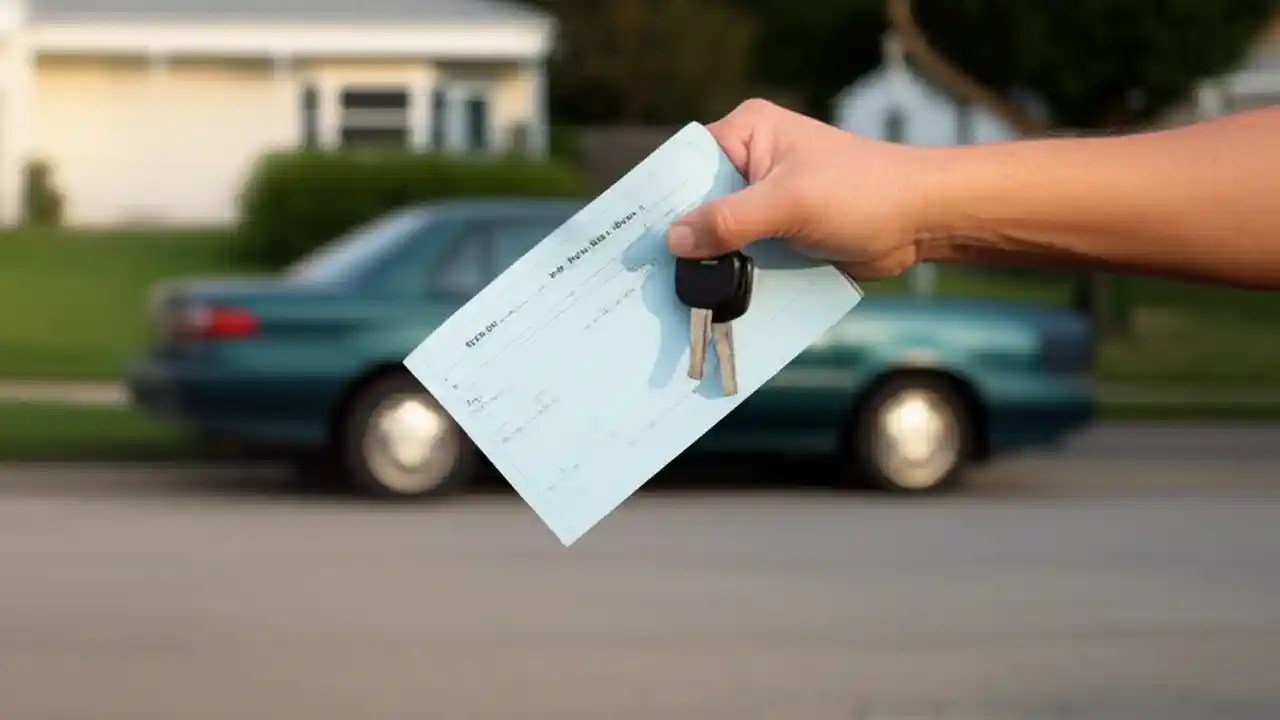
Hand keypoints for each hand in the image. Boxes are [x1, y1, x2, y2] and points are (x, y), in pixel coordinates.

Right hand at [667, 99, 939, 278]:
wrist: (921, 221)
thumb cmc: (864, 193)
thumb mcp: (788, 204)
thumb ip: (729, 221)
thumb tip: (674, 240)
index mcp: (746, 132)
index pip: (686, 164)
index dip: (662, 201)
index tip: (635, 240)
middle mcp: (749, 160)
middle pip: (697, 204)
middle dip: (683, 241)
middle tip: (652, 278)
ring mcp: (763, 198)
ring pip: (719, 235)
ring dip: (709, 265)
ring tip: (679, 297)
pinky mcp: (779, 231)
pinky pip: (744, 255)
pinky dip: (734, 277)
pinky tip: (715, 303)